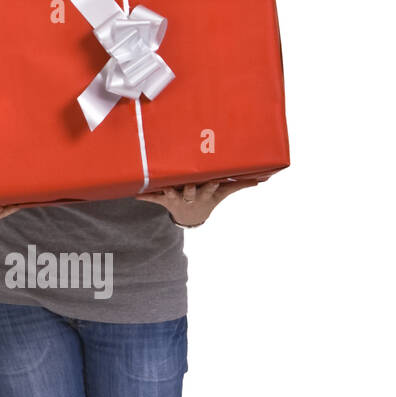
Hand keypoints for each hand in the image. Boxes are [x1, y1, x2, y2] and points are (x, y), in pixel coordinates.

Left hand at [136, 175, 270, 226]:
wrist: (190, 217)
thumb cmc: (208, 198)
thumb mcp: (223, 192)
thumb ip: (240, 184)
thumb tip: (262, 179)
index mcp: (206, 193)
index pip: (211, 188)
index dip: (212, 184)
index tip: (215, 180)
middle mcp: (191, 196)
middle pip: (191, 191)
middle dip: (191, 188)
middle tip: (190, 184)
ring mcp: (177, 198)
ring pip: (172, 193)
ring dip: (166, 190)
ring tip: (161, 186)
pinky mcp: (164, 199)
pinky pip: (153, 197)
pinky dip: (144, 196)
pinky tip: (134, 194)